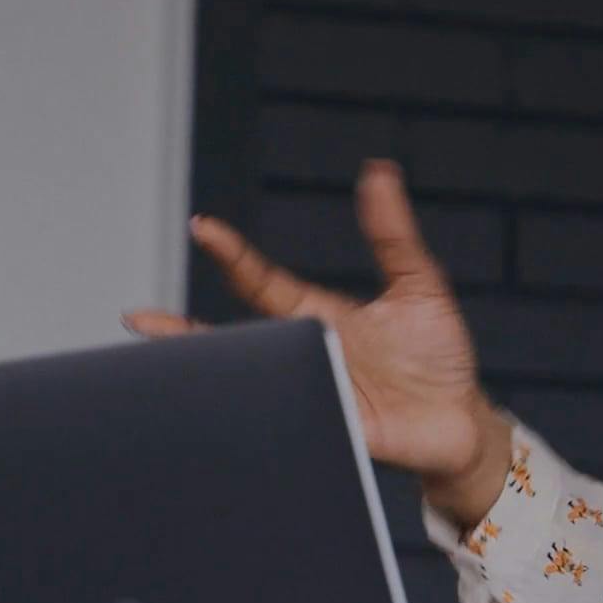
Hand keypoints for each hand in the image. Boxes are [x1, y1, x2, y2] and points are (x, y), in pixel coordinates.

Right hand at [125, 159, 512, 527]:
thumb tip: (380, 173)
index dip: (233, 255)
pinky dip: (262, 417)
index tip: (203, 228)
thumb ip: (393, 235)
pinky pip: (286, 424)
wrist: (462, 421)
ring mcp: (313, 393)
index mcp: (317, 317)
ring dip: (210, 375)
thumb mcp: (418, 284)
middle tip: (141, 320)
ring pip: (248, 382)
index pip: (262, 282)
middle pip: (232, 340)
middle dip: (182, 333)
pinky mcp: (330, 430)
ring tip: (166, 364)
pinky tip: (235, 410)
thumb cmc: (438, 354)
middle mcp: (305, 354)